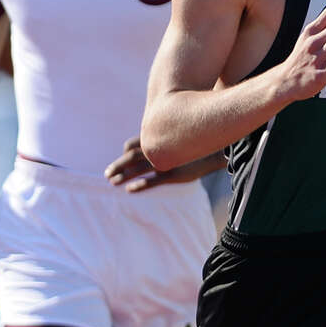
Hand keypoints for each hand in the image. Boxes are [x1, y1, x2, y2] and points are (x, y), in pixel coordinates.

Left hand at [104, 137, 219, 191]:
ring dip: (123, 175)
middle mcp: (159, 149)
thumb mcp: (182, 136)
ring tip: (113, 182)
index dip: (126, 151)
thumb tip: (164, 140)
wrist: (219, 149)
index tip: (122, 156)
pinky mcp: (173, 174)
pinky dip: (140, 185)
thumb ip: (168, 137)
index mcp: (159, 139)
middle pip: (131, 157)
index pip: (134, 144)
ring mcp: (166, 161)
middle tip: (107, 174)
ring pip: (138, 169)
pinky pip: (153, 181)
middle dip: (118, 165)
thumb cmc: (200, 142)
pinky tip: (130, 190)